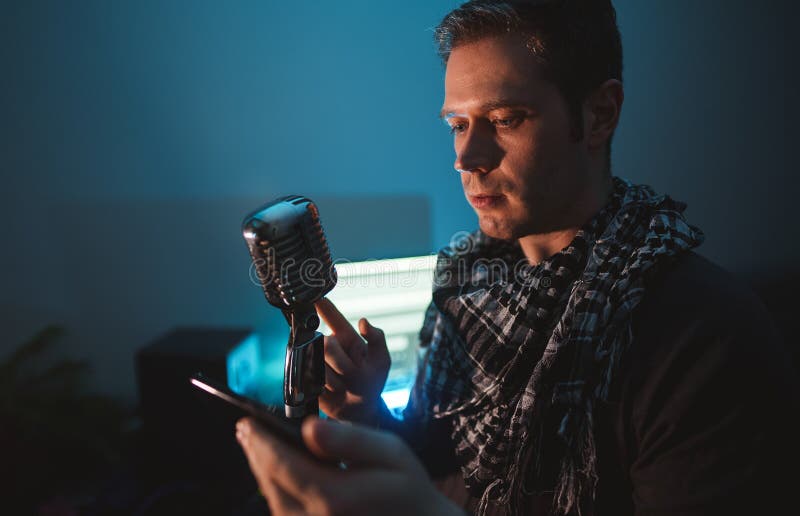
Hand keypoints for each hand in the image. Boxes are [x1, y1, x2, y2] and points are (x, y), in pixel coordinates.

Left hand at [236, 416, 461, 515]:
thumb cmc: (408, 490)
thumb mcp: (390, 453)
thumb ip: (350, 439)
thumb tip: (308, 428)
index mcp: (333, 497)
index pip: (281, 464)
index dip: (260, 441)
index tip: (246, 421)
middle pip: (270, 484)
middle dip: (256, 453)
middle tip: (245, 429)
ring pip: (273, 501)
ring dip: (262, 472)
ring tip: (256, 447)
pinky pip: (285, 513)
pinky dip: (275, 490)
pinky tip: (277, 472)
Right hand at [315, 298, 389, 424]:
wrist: (358, 410)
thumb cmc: (372, 380)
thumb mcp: (382, 361)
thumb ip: (377, 339)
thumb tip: (363, 322)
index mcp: (347, 338)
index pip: (333, 317)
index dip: (323, 306)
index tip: (313, 296)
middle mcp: (329, 347)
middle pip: (325, 343)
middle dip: (338, 360)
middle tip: (350, 373)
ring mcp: (316, 362)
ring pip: (316, 364)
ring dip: (333, 380)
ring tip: (343, 386)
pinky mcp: (306, 379)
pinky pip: (308, 380)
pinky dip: (322, 389)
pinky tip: (331, 392)